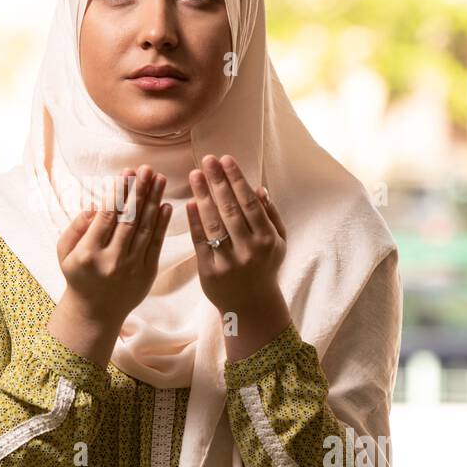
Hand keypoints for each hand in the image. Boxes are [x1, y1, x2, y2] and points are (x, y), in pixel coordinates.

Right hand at [55, 165, 171, 324]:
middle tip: (148, 169)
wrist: (95, 311)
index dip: (119, 192)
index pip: (107, 216)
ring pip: (146, 229)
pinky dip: (162, 224)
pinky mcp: (147, 274)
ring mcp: (131, 268)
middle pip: (129, 219)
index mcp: (88, 254)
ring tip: (160, 179)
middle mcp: (111, 261)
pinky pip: (156, 244)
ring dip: (154, 201)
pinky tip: (166, 205)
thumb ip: (77, 226)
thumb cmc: (77, 275)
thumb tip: (97, 203)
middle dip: (140, 191)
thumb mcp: (65, 252)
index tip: (127, 172)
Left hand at [187, 154, 287, 316]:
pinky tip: (189, 203)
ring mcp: (228, 261)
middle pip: (230, 210)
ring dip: (203, 197)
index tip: (226, 160)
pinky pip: (200, 242)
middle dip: (218, 182)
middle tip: (207, 160)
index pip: (249, 203)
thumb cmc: (265, 267)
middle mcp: (249, 250)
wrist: (252, 306)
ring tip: (195, 175)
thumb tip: (259, 188)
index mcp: (267, 239)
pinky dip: (194, 222)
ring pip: (213, 224)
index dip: (237, 180)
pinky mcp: (210, 271)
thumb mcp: (278, 243)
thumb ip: (270, 215)